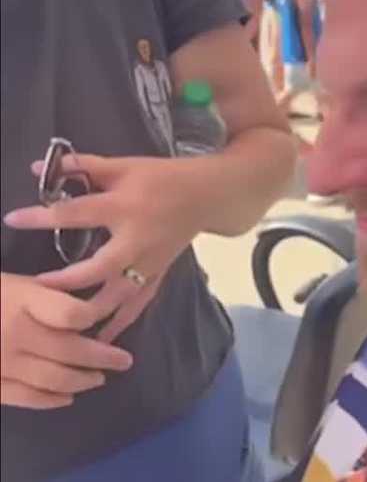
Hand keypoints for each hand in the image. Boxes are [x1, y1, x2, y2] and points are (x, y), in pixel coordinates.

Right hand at [1, 273, 133, 408]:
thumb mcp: (15, 282)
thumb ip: (47, 295)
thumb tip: (88, 312)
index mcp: (22, 300)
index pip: (73, 314)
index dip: (95, 318)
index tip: (105, 320)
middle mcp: (15, 332)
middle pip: (71, 350)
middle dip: (103, 358)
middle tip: (124, 362)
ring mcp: (1, 362)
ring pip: (53, 379)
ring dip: (81, 381)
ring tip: (98, 379)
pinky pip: (25, 397)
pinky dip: (50, 400)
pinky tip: (66, 398)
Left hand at [4, 154, 209, 341]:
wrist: (207, 196)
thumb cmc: (162, 178)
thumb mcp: (125, 166)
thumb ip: (84, 166)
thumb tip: (37, 167)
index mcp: (124, 207)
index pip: (77, 212)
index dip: (43, 216)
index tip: (12, 220)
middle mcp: (136, 239)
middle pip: (101, 267)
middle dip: (70, 280)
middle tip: (39, 286)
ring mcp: (149, 262)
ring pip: (120, 294)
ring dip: (93, 311)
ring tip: (65, 325)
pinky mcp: (158, 274)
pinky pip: (139, 303)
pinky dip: (122, 322)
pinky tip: (103, 339)